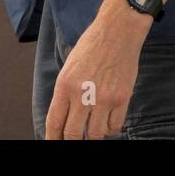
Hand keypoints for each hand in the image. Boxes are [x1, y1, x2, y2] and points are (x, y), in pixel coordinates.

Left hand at [44, 0, 151, 138]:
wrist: (118, 31)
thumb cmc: (92, 45)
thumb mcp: (69, 66)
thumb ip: (66, 92)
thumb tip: (63, 118)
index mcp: (65, 84)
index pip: (55, 122)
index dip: (52, 139)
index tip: (53, 144)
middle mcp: (82, 94)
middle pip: (73, 135)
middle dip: (71, 142)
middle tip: (73, 141)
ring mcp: (103, 98)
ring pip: (95, 135)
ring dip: (92, 136)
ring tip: (91, 131)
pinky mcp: (122, 98)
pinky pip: (114, 127)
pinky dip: (109, 129)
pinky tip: (107, 122)